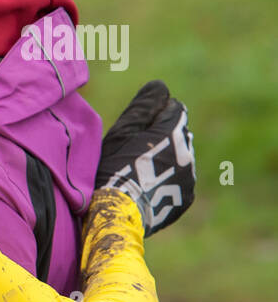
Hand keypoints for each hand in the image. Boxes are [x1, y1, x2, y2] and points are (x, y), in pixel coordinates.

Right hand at [96, 80, 194, 234]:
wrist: (117, 215)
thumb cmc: (112, 170)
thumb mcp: (120, 134)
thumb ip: (143, 107)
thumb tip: (161, 86)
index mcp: (173, 131)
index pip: (174, 108)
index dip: (153, 116)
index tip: (135, 131)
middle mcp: (188, 151)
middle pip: (178, 133)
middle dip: (161, 138)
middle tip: (134, 154)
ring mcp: (189, 176)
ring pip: (181, 157)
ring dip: (166, 159)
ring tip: (139, 174)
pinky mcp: (187, 196)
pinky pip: (181, 180)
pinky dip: (168, 180)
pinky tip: (147, 188)